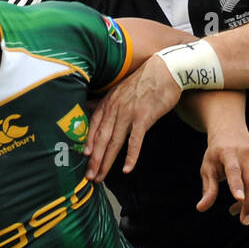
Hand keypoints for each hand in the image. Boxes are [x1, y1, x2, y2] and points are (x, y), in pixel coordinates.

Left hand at [83, 55, 180, 179]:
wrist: (166, 70)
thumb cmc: (144, 81)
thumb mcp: (120, 89)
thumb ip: (105, 102)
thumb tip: (89, 107)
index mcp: (108, 103)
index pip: (93, 126)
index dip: (87, 144)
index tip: (83, 159)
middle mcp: (115, 109)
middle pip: (101, 138)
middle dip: (94, 159)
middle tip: (89, 177)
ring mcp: (128, 113)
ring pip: (114, 142)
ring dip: (106, 161)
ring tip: (101, 176)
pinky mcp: (144, 118)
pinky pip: (135, 140)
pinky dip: (131, 156)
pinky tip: (127, 168)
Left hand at [197, 129, 248, 225]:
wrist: (231, 134)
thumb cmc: (215, 155)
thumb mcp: (207, 169)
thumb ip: (208, 189)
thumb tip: (200, 208)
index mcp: (228, 153)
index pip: (234, 171)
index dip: (236, 185)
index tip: (239, 199)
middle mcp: (246, 154)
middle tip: (244, 221)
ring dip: (248, 203)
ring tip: (234, 210)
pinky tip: (241, 198)